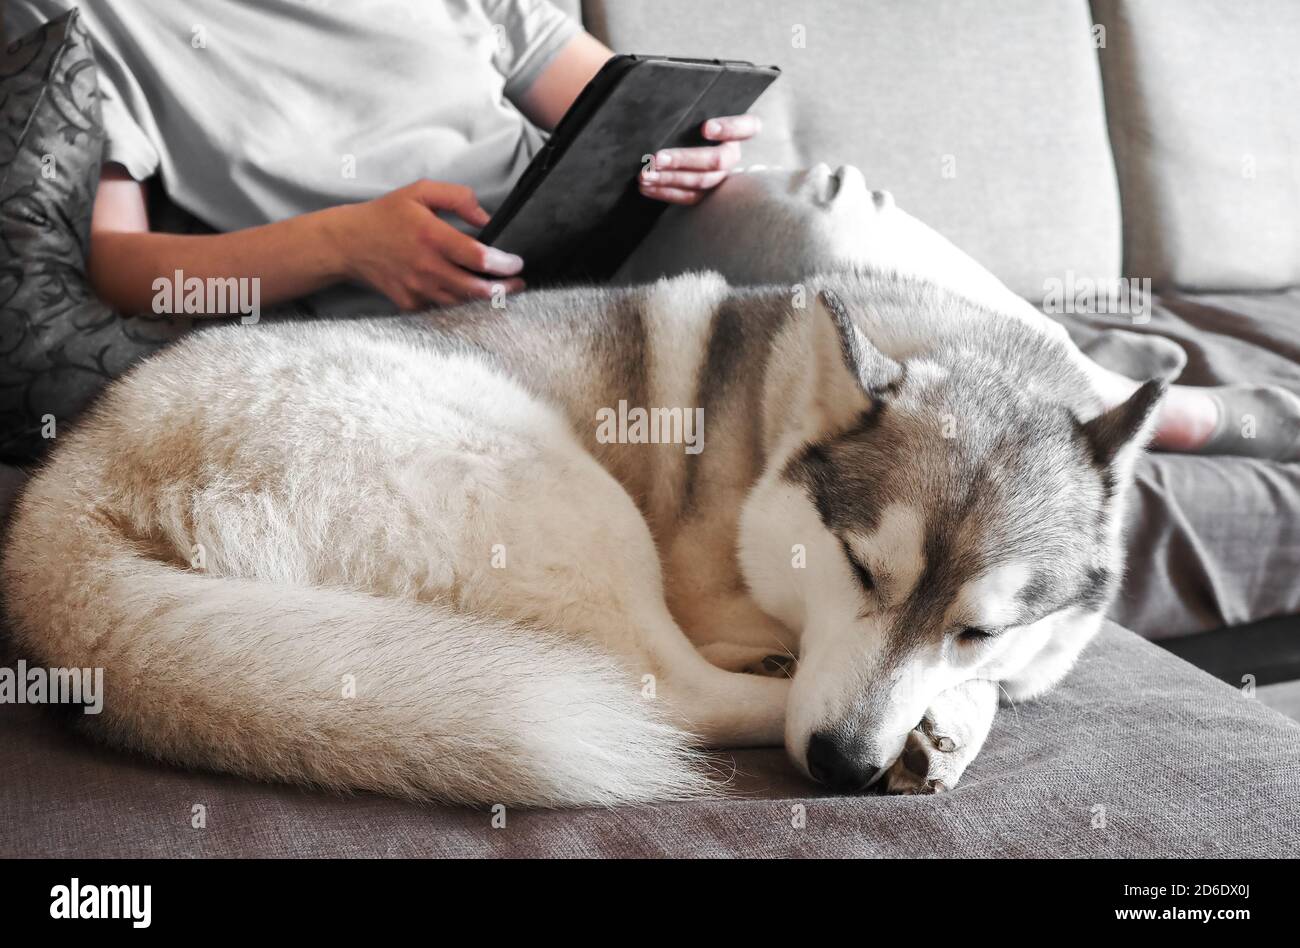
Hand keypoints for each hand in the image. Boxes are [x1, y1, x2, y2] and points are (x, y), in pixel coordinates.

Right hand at [328, 180, 524, 309]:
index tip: (517, 264)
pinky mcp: (410, 303)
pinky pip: (442, 307)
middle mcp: (426, 267)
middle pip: (475, 288)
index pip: (477, 257)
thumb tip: (486, 218)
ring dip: (484, 298)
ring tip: (500, 289)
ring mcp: (417, 289)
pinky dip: (458, 302)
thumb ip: (458, 198)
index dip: (503, 264)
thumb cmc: (387, 215)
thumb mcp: (421, 192)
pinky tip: (469, 293)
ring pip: (462, 301)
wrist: (349, 243)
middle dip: (503, 289)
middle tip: (517, 283)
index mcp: (431, 236)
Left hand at [638, 114, 759, 204]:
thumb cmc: (688, 118)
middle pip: (717, 160)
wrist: (683, 139)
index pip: (747, 127)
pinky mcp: (706, 193)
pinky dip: (666, 192)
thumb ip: (689, 106)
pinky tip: (647, 187)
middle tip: (656, 158)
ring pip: (701, 181)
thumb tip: (661, 103)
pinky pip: (690, 197)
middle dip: (684, 159)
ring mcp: (721, 176)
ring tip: (645, 175)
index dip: (729, 128)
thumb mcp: (693, 108)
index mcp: (739, 129)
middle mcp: (732, 154)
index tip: (706, 127)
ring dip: (670, 179)